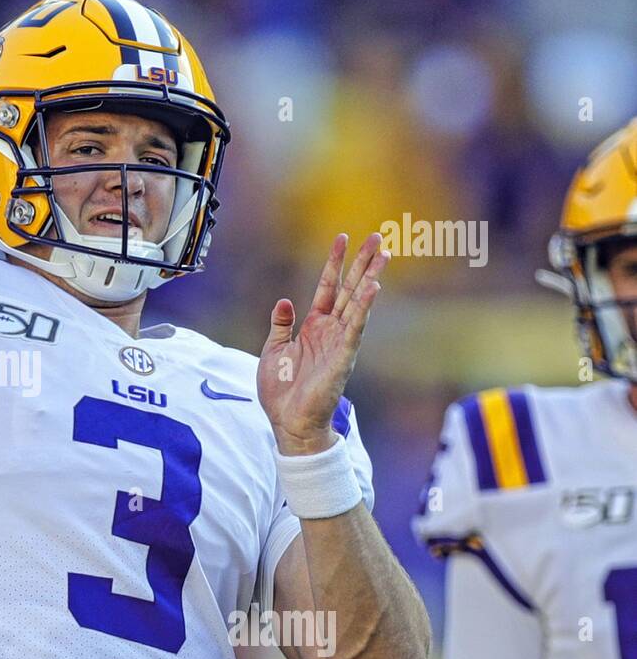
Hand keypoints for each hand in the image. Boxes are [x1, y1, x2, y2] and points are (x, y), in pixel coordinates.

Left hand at [257, 233, 388, 454]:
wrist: (288, 421)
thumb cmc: (281, 391)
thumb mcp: (273, 350)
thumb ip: (281, 325)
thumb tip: (285, 301)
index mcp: (313, 327)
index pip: (327, 287)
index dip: (334, 263)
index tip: (342, 239)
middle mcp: (330, 330)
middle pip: (348, 288)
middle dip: (362, 263)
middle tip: (377, 237)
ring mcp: (339, 342)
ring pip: (357, 302)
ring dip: (370, 277)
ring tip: (384, 254)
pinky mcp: (343, 356)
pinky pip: (356, 327)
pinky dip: (364, 307)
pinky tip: (373, 288)